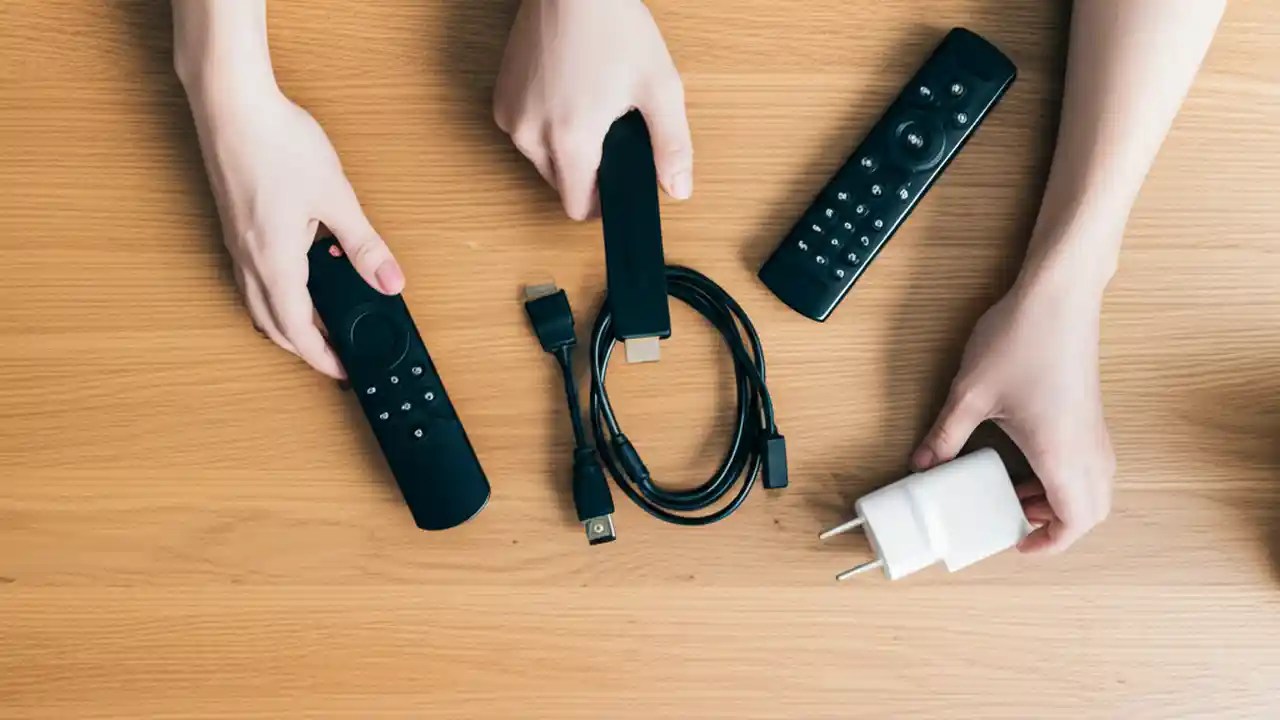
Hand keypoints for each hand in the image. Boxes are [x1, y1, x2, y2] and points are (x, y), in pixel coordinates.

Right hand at [187, 85, 403, 378]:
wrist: (230, 103)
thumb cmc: (277, 143)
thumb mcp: (336, 199)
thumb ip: (365, 246)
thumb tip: (391, 283)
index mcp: (274, 263)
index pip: (299, 331)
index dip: (323, 358)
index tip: (344, 372)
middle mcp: (248, 260)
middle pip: (273, 325)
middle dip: (305, 347)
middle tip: (335, 353)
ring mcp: (235, 244)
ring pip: (257, 302)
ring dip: (287, 321)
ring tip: (322, 321)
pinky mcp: (232, 225)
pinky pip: (251, 277)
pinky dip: (275, 293)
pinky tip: (299, 275)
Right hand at [493, 0, 692, 219]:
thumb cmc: (614, 27)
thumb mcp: (659, 88)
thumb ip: (671, 146)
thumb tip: (678, 189)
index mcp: (570, 140)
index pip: (578, 208)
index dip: (603, 204)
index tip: (619, 188)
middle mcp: (530, 134)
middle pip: (561, 184)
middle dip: (587, 171)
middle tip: (613, 133)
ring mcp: (511, 116)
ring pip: (541, 159)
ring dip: (565, 147)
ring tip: (591, 106)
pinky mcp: (500, 98)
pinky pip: (525, 132)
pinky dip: (545, 124)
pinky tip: (568, 93)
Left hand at [910, 276, 1115, 553]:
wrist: (1059, 293)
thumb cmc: (1022, 339)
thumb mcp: (969, 394)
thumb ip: (945, 436)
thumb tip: (921, 465)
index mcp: (1062, 454)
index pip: (1075, 521)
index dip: (1051, 544)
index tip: (1019, 545)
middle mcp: (1088, 447)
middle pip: (1091, 510)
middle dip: (1055, 524)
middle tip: (1013, 516)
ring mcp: (1095, 428)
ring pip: (1094, 484)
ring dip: (1060, 497)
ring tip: (1013, 486)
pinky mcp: (1091, 410)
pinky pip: (1089, 460)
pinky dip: (1066, 473)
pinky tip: (1027, 453)